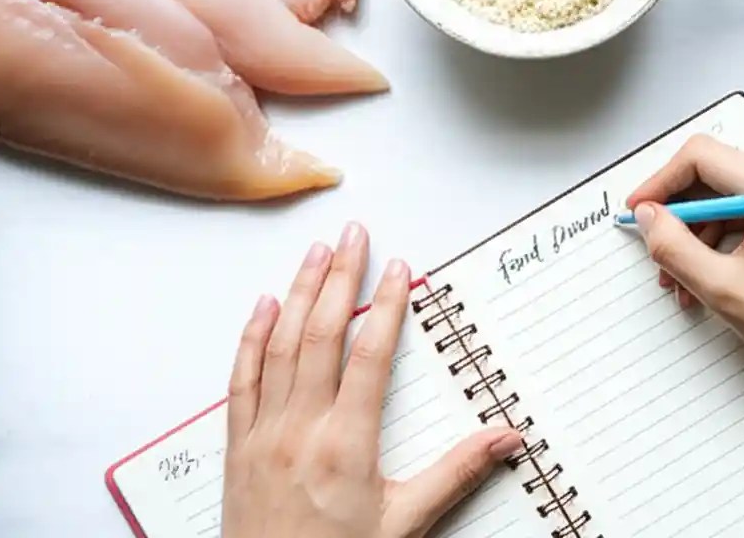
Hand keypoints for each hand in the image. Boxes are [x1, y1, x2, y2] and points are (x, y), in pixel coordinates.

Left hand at [221, 223, 522, 537]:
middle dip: (338, 277)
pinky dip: (251, 338)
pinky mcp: (237, 445)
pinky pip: (241, 378)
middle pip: (321, 335)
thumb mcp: (406, 522)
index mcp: (345, 445)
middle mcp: (299, 429)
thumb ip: (456, 474)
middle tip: (353, 235)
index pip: (368, 357)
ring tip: (314, 254)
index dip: (386, 306)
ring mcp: (263, 434)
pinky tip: (262, 308)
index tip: (398, 270)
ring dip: (297, 293)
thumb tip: (506, 439)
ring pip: (279, 346)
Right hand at [626, 136, 743, 379]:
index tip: (638, 211)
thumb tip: (648, 217)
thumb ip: (675, 248)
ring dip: (696, 237)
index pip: (702, 157)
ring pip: (726, 201)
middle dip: (678, 217)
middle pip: (713, 177)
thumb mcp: (726, 290)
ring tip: (682, 281)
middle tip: (656, 252)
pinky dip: (720, 244)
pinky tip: (709, 280)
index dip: (661, 183)